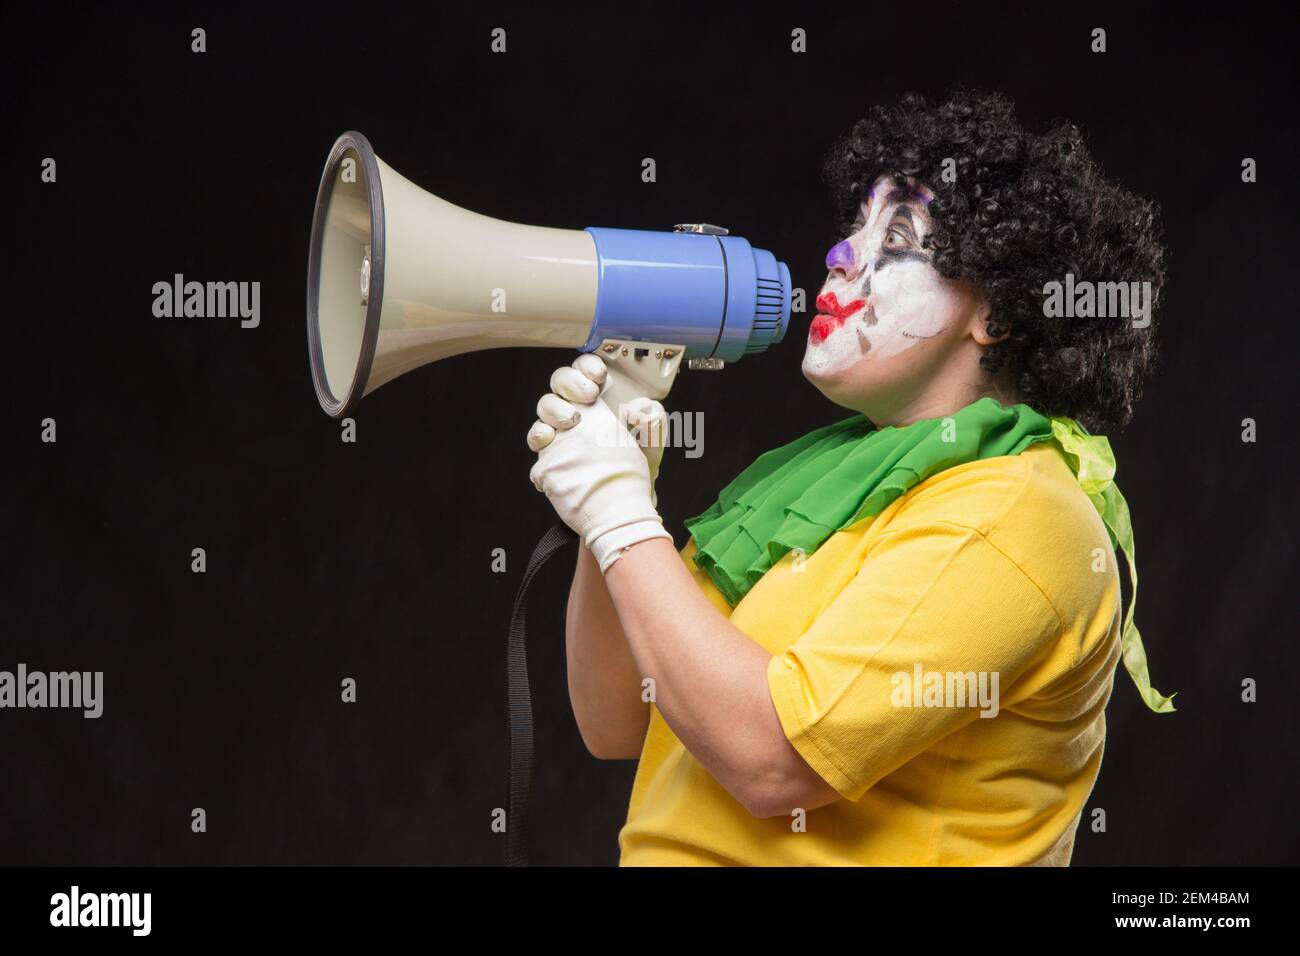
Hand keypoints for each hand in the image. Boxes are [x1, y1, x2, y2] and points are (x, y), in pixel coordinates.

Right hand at [527, 354, 672, 571]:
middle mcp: (578, 410)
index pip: (586, 371)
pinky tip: (550, 439)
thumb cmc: (639, 466)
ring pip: (546, 406)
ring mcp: (562, 431)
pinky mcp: (552, 452)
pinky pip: (537, 436)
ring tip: (572, 422)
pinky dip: (540, 434)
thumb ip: (653, 417)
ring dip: (556, 408)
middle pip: (560, 382)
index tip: (600, 376)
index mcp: (601, 400)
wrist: (624, 504)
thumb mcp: (654, 439)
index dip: (588, 366)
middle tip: (588, 396)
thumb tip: (638, 408)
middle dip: (571, 383)